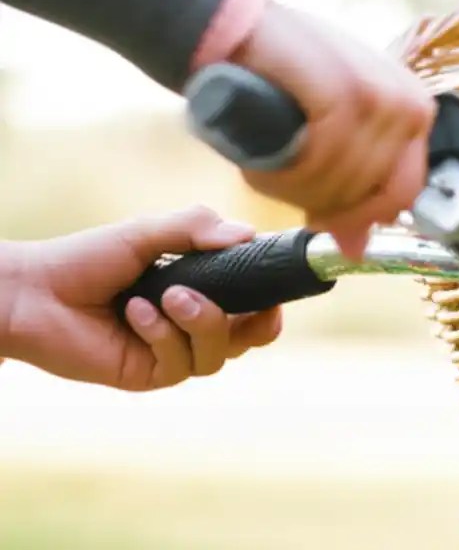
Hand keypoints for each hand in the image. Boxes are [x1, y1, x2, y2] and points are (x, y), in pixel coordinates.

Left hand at [0, 206, 281, 391]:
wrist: (33, 291)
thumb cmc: (87, 258)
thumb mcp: (148, 232)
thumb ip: (198, 228)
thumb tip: (248, 236)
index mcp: (201, 290)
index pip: (254, 304)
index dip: (274, 302)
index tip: (280, 287)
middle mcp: (191, 325)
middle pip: (250, 339)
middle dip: (257, 323)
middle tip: (254, 306)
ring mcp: (171, 353)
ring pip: (218, 354)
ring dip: (203, 322)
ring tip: (167, 295)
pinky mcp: (148, 375)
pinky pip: (179, 364)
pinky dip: (162, 334)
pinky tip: (133, 313)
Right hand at [227, 1, 435, 258]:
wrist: (234, 28)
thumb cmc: (279, 83)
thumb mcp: (323, 139)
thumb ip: (346, 186)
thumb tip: (356, 251)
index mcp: (412, 113)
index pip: (405, 192)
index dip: (362, 216)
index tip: (325, 224)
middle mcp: (410, 104)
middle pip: (381, 196)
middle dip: (328, 205)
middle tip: (283, 185)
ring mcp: (385, 97)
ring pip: (349, 184)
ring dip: (297, 189)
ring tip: (263, 164)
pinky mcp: (349, 94)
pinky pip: (323, 163)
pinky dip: (286, 174)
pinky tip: (262, 160)